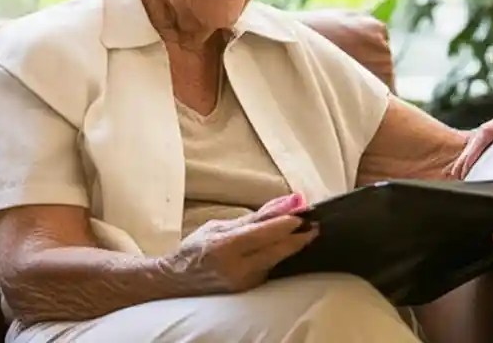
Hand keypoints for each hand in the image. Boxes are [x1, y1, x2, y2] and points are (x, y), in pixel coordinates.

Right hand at [167, 197, 316, 294]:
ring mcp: (244, 283)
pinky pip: (270, 270)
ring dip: (293, 246)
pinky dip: (280, 257)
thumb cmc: (197, 249)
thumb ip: (255, 217)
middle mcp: (236, 268)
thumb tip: (287, 202)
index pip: (264, 234)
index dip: (287, 224)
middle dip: (300, 238)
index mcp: (226, 247)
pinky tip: (287, 247)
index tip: (305, 215)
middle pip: (277, 252)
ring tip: (306, 232)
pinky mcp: (248, 290)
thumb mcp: (221, 226)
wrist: (176, 281)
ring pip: (277, 261)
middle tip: (315, 226)